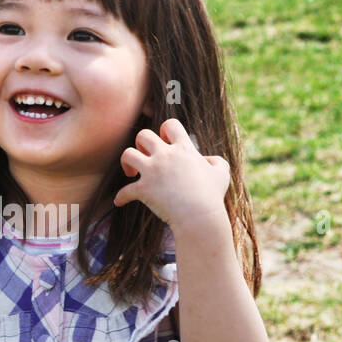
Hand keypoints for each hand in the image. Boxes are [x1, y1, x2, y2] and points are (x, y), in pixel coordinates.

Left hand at [114, 118, 229, 230]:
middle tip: (146, 157)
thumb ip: (216, 161)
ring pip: (127, 154)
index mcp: (183, 149)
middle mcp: (165, 156)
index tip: (166, 142)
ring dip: (126, 162)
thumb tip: (207, 160)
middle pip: (143, 135)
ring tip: (132, 173)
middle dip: (141, 143)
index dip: (165, 130)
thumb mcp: (222, 174)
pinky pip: (124, 191)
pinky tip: (120, 201)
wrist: (200, 217)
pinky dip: (120, 197)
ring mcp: (152, 172)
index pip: (170, 124)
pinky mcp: (143, 190)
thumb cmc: (212, 196)